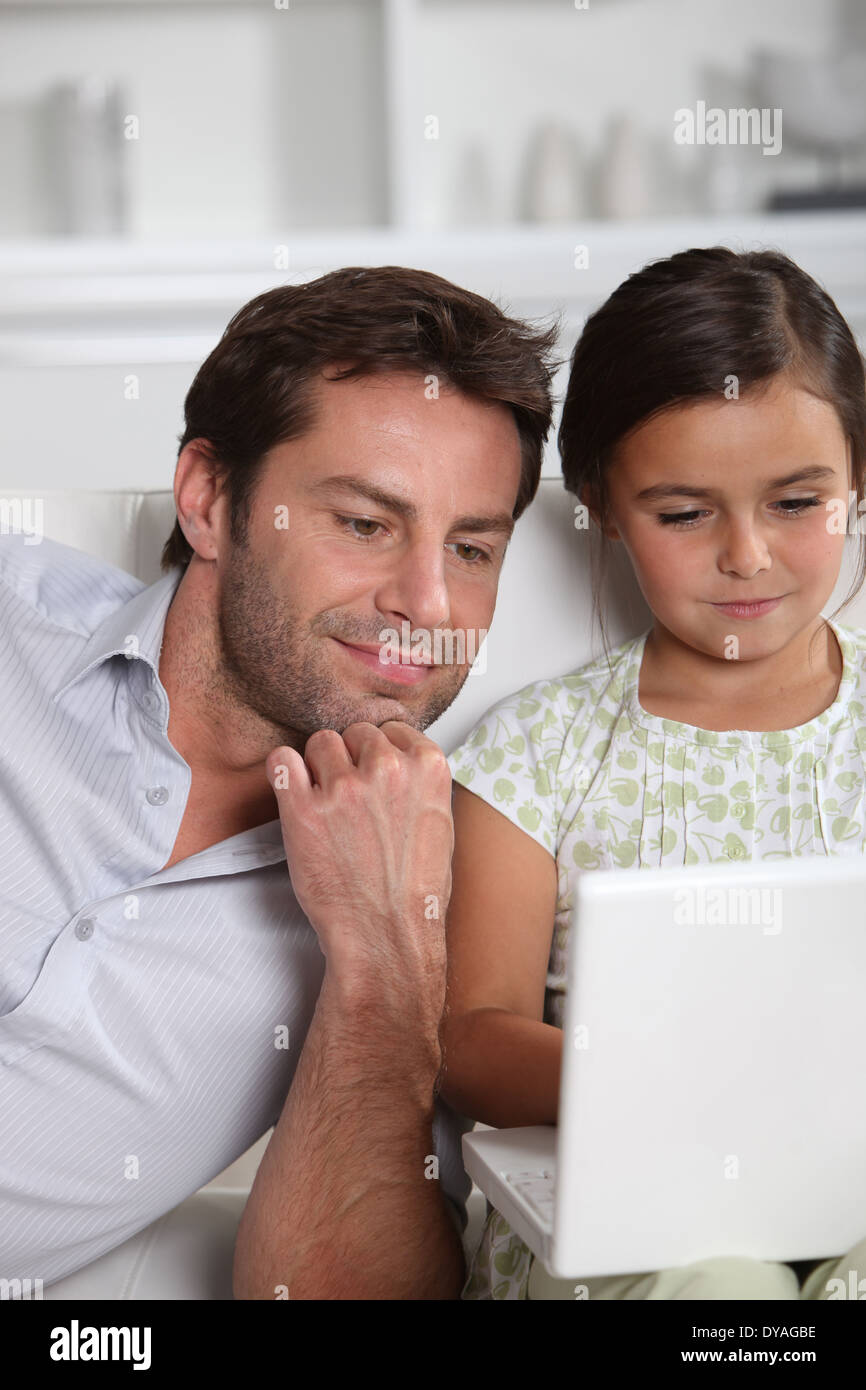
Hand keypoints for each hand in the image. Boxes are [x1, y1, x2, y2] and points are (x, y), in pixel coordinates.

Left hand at [266, 721, 452, 1018]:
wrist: (386, 938)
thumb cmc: (414, 893)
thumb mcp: (438, 824)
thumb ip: (419, 782)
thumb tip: (397, 759)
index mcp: (428, 768)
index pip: (392, 728)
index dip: (380, 752)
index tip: (374, 775)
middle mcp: (387, 770)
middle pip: (355, 732)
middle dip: (351, 759)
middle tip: (350, 798)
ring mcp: (343, 788)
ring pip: (320, 742)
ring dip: (319, 767)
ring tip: (326, 804)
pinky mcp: (303, 809)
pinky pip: (282, 761)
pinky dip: (284, 773)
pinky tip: (293, 794)